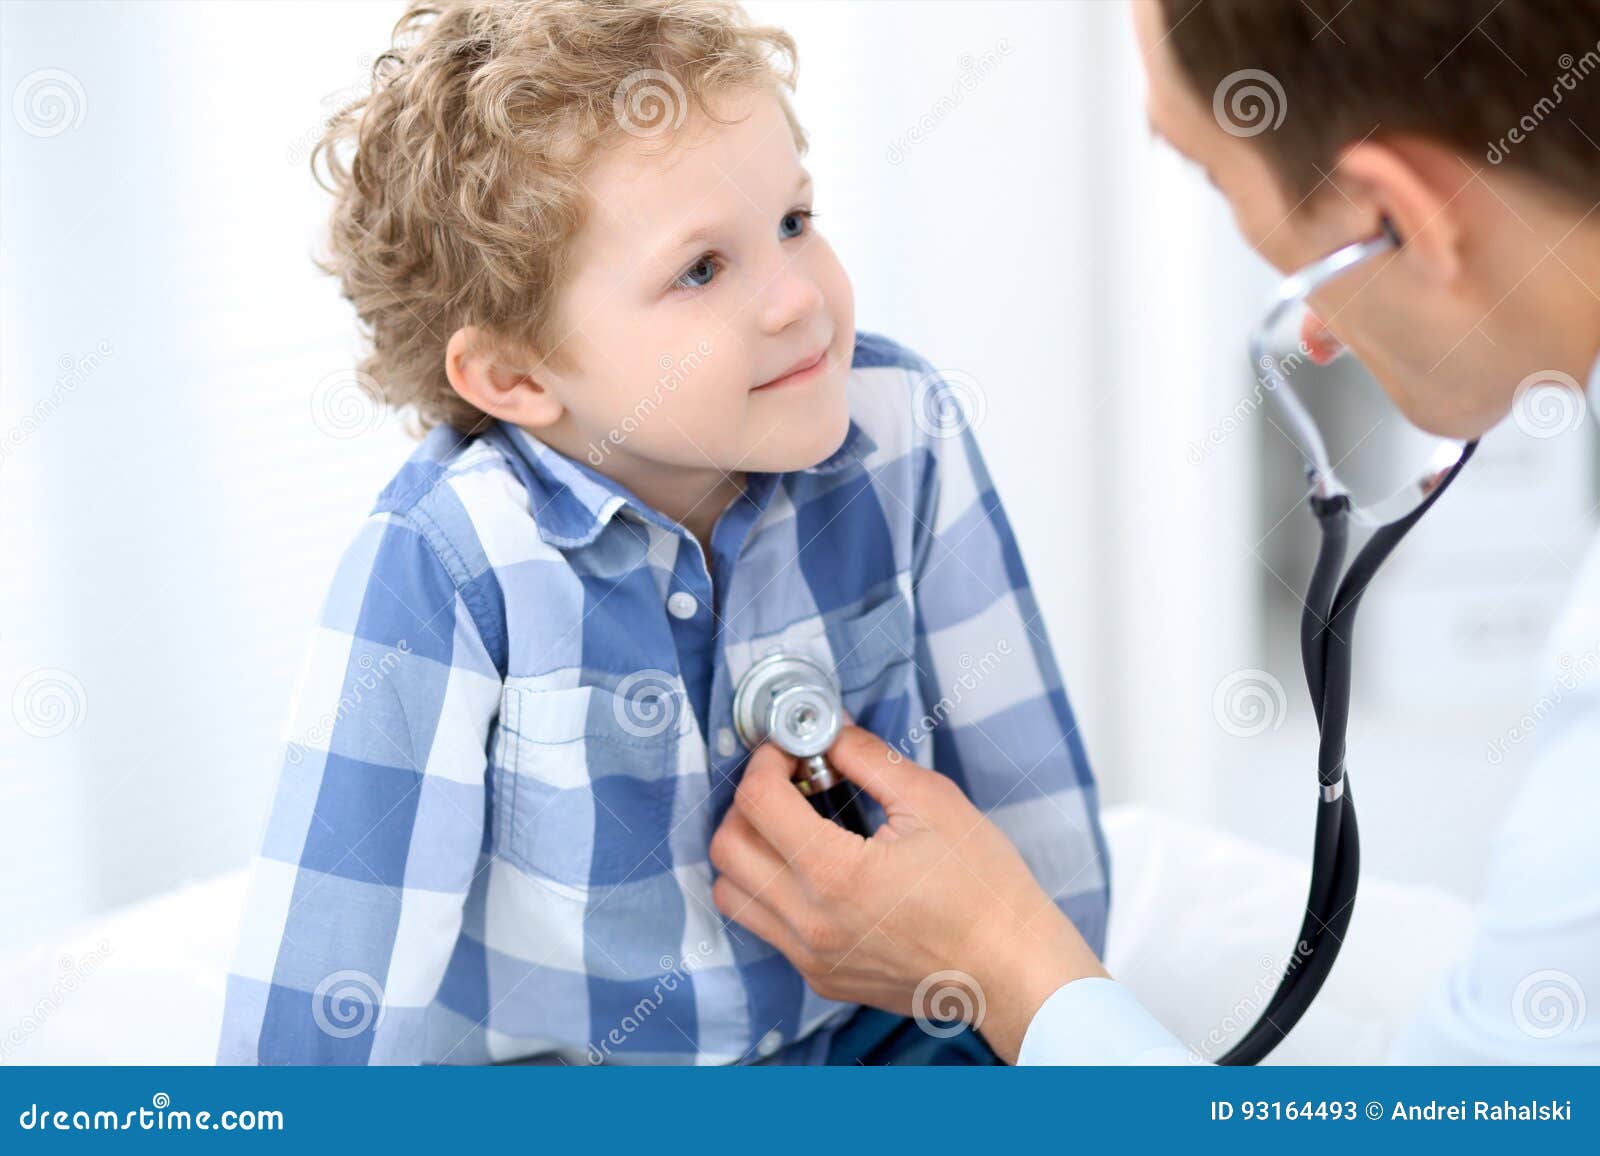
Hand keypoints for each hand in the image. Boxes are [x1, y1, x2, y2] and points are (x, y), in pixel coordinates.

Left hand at [709, 726, 1107, 1061]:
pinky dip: (771, 889)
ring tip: (793, 827)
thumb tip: (827, 731)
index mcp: (837, 875)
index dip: (766, 760)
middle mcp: (810, 923)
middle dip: (748, 802)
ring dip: (749, 850)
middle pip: (726, 849)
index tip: (790, 750)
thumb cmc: (985, 889)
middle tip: (787, 783)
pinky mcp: (820, 977)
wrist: (1012, 970)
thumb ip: (867, 758)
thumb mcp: (933, 801)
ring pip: (732, 893)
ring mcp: (810, 957)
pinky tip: (815, 869)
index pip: (757, 802)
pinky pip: (766, 926)